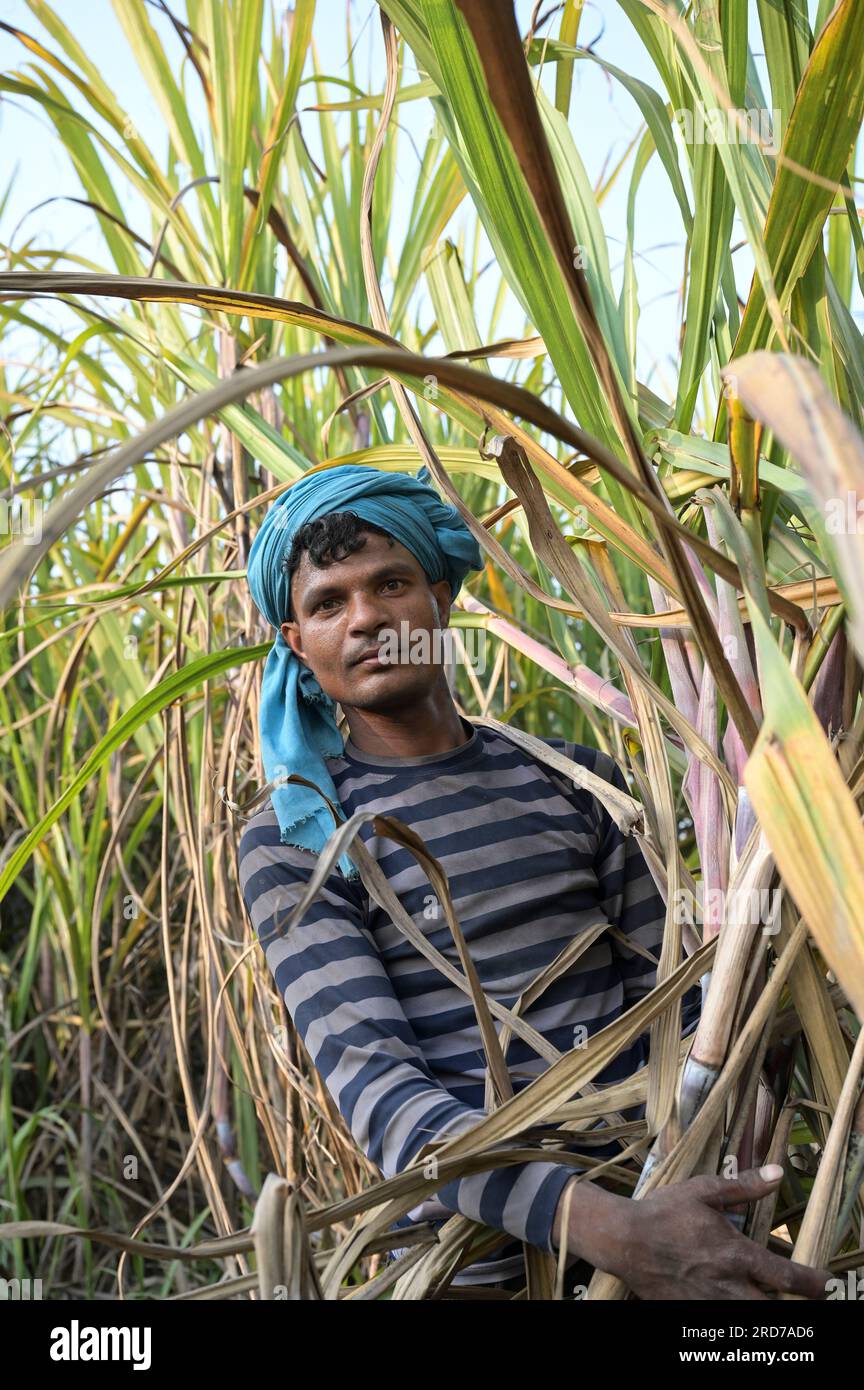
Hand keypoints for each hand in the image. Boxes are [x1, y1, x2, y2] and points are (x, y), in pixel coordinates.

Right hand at [609, 1165, 830, 1299]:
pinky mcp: (690, 1313)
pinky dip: (728, 1310)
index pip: (787, 1277)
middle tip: (798, 1296)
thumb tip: (777, 1173)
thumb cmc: (664, 1212)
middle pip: (774, 1311)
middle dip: (791, 1307)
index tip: (828, 1284)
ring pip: (748, 1319)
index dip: (813, 1284)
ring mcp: (709, 1304)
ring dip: (759, 1308)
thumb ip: (744, 1187)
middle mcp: (728, 1286)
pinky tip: (725, 1297)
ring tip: (760, 1294)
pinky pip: (717, 1320)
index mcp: (736, 1255)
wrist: (623, 1240)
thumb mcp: (704, 1191)